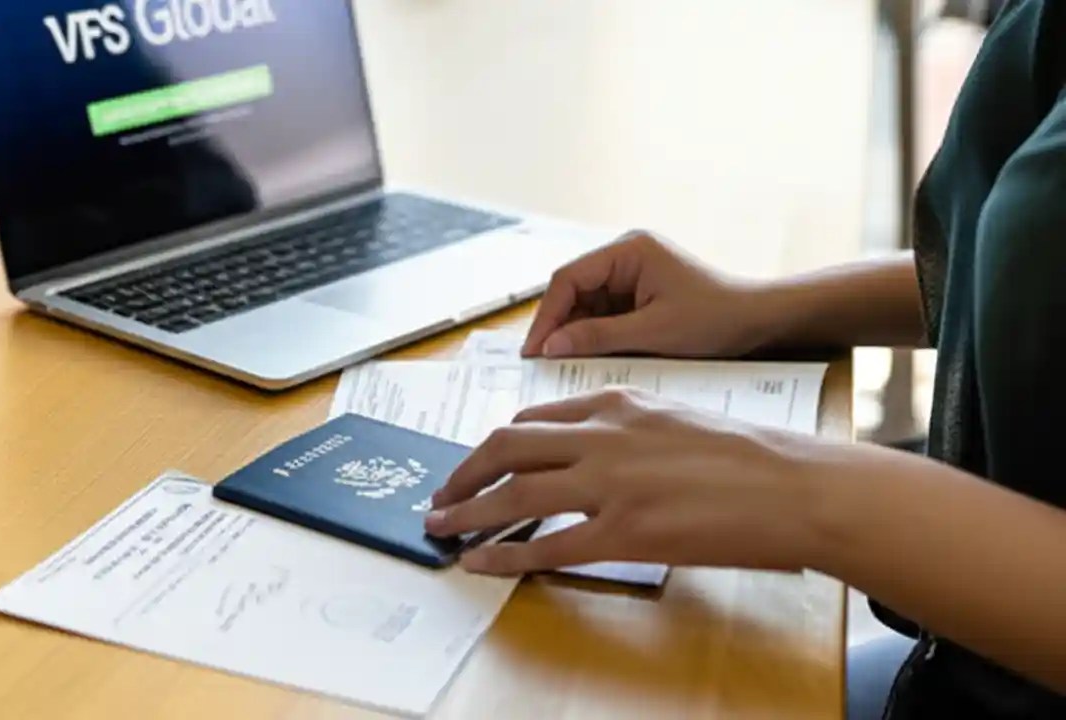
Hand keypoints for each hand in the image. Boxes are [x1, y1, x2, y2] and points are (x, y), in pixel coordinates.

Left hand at [425, 389, 822, 575]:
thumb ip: (625, 428)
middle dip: (463, 472)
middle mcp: (603, 437)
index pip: (533, 419)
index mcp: (615, 403)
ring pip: (514, 496)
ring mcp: (611, 485)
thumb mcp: (674, 417)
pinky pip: (547, 547)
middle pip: (506, 447)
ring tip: (440, 529)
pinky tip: (481, 564)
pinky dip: (504, 557)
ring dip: (468, 513)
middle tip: (441, 496)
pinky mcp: (626, 534)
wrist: (796, 485)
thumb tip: (590, 451)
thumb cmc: (747, 454)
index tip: (478, 462)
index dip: (495, 444)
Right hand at [522, 230, 768, 358]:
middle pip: (572, 291)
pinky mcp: (637, 295)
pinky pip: (602, 315)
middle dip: (558, 326)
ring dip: (575, 334)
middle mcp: (624, 256)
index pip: (568, 279)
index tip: (535, 350)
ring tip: (564, 366)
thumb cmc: (716, 319)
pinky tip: (588, 359)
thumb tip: (551, 346)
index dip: (546, 315)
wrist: (759, 322)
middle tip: (542, 363)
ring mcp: (630, 275)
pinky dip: (594, 337)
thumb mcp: (654, 333)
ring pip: (584, 306)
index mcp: (628, 251)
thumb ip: (599, 337)